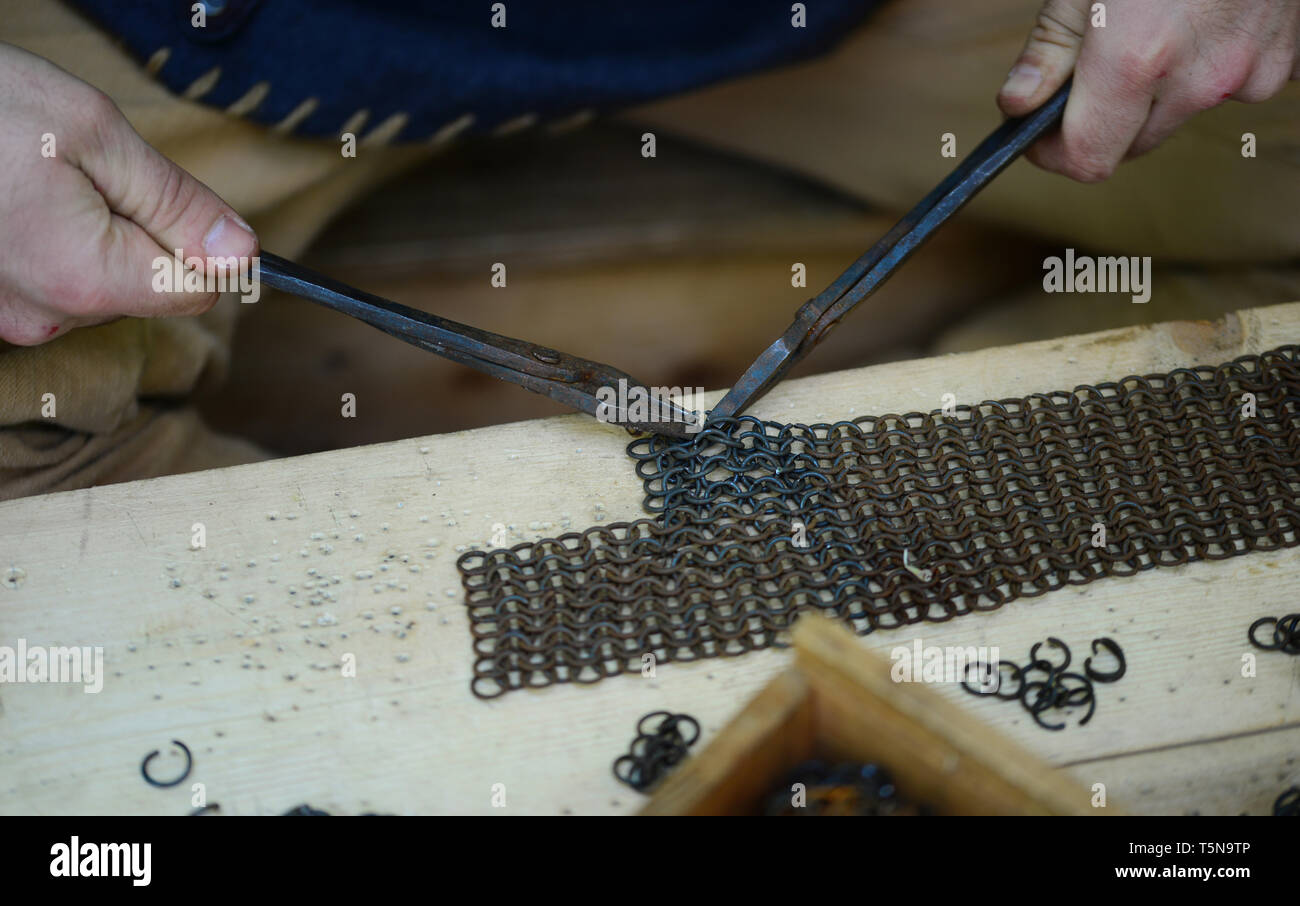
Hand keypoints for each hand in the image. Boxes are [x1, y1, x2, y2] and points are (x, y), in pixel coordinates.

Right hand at [0, 42, 256, 345]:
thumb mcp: (95, 134)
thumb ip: (176, 202)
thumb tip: (242, 252)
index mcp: (89, 279)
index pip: (199, 291)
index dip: (206, 246)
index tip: (181, 204)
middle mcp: (48, 317)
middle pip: (148, 289)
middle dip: (141, 234)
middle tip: (85, 173)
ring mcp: (11, 318)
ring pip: (101, 289)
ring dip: (94, 239)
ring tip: (39, 183)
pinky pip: (53, 287)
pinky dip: (52, 249)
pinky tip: (17, 207)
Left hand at [997, 0, 1299, 181]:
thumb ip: (1051, 48)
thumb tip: (1018, 103)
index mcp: (1137, 59)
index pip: (1088, 160)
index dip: (1056, 153)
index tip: (1041, 135)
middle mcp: (1199, 79)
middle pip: (1133, 143)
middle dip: (1106, 118)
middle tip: (1099, 62)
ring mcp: (1250, 71)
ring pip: (1183, 114)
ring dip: (1163, 90)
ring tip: (1163, 23)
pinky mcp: (1285, 60)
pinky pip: (1235, 86)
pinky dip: (1213, 64)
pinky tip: (1207, 20)